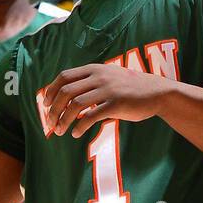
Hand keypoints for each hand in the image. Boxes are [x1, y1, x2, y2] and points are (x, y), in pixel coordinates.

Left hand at [41, 64, 167, 138]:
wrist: (157, 92)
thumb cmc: (131, 88)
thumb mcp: (109, 78)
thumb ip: (91, 83)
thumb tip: (68, 98)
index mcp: (95, 69)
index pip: (64, 76)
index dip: (51, 90)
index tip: (45, 104)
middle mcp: (99, 76)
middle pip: (66, 91)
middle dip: (53, 109)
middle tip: (49, 123)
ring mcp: (108, 89)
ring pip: (75, 105)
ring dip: (63, 120)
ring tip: (60, 131)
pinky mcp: (116, 103)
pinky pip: (91, 116)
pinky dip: (79, 126)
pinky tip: (76, 133)